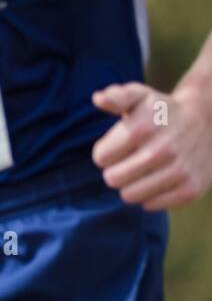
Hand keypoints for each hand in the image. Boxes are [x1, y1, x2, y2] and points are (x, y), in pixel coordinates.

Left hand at [92, 80, 211, 209]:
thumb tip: (98, 99)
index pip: (101, 157)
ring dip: (130, 185)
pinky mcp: (191, 188)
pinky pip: (152, 204)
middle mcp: (163, 150)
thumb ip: (116, 96)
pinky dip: (149, 196)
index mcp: (143, 126)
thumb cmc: (161, 111)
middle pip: (113, 179)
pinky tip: (155, 180)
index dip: (103, 153)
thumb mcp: (139, 95)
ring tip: (139, 171)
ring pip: (130, 195)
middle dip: (114, 171)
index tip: (115, 147)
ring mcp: (179, 171)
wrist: (207, 123)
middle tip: (126, 161)